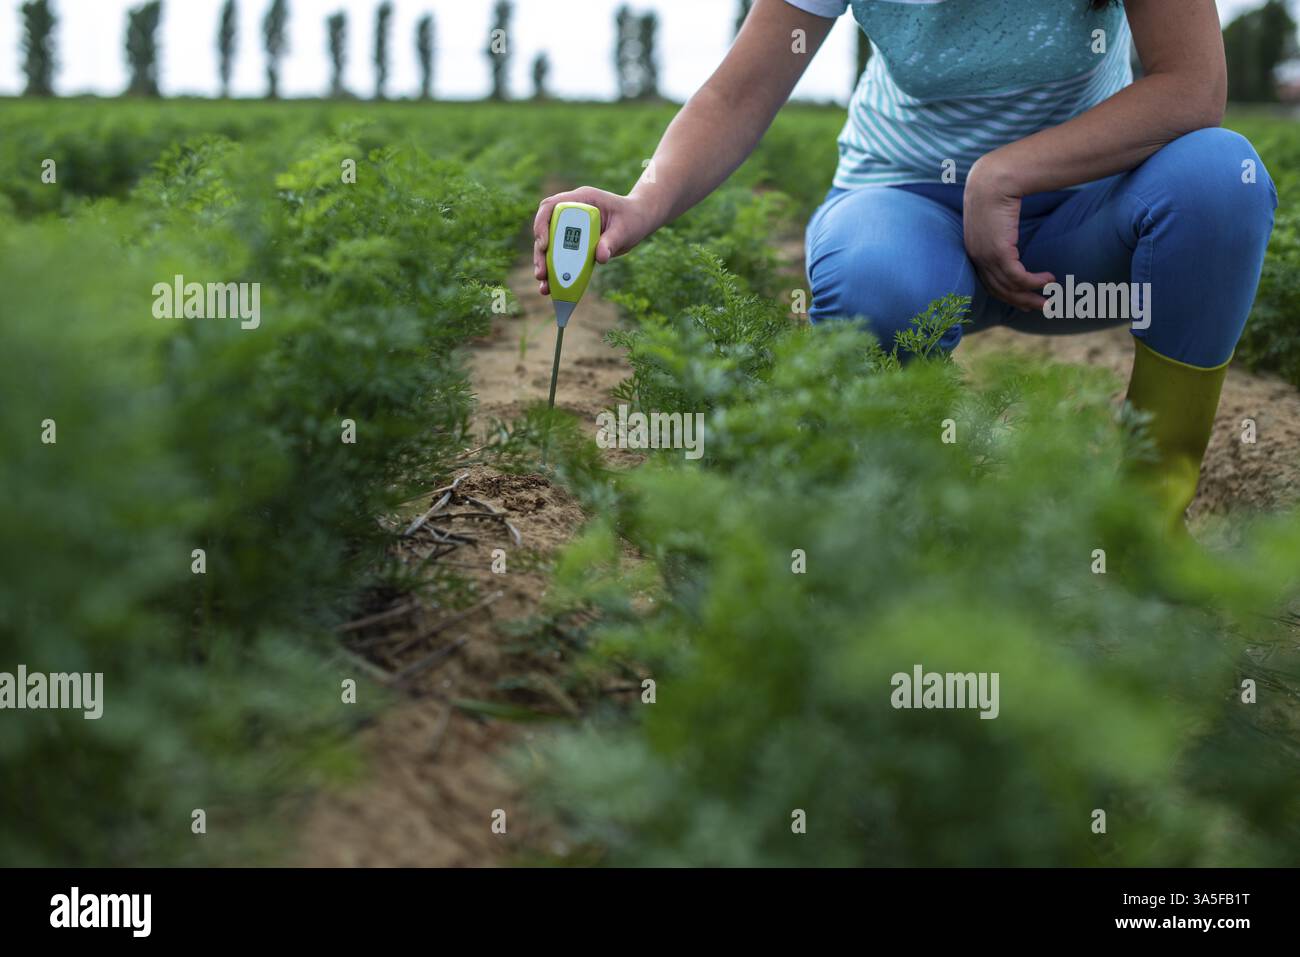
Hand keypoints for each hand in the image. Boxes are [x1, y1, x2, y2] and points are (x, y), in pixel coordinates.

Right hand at [532, 187, 655, 295]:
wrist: (638, 221)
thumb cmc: (632, 218)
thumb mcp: (625, 229)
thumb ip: (611, 241)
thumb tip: (600, 257)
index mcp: (581, 199)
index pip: (551, 206)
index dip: (542, 224)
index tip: (544, 245)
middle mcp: (571, 212)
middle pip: (546, 229)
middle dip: (540, 253)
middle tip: (541, 273)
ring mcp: (570, 227)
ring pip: (549, 245)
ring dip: (545, 265)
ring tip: (545, 287)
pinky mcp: (574, 242)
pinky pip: (560, 255)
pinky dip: (556, 271)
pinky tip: (552, 287)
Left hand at [963, 157, 1054, 312]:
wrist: (994, 178)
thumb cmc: (998, 190)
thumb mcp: (997, 214)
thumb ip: (1002, 227)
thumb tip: (1013, 231)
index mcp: (974, 249)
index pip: (989, 282)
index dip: (1008, 294)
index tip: (1024, 301)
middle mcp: (977, 257)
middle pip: (999, 290)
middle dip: (1022, 302)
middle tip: (1043, 308)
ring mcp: (986, 257)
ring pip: (1009, 288)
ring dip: (1032, 295)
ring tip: (1050, 298)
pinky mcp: (998, 253)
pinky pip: (1017, 277)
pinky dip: (1034, 282)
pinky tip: (1048, 280)